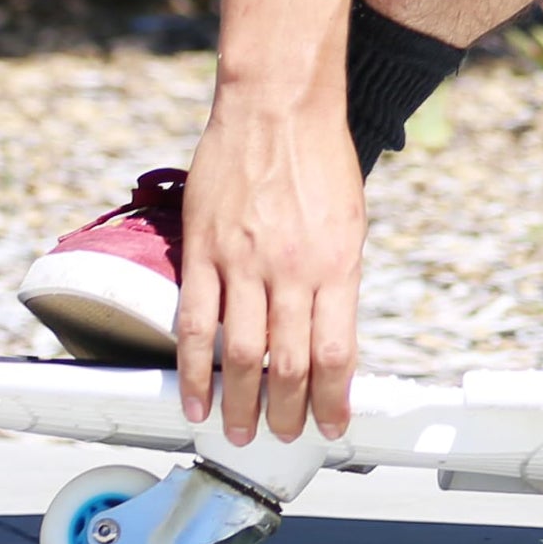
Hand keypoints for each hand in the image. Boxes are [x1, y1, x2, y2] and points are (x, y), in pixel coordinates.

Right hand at [176, 94, 365, 443]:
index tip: (331, 427)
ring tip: (240, 433)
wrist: (277, 105)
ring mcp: (242, 262)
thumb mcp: (349, 226)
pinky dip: (193, 368)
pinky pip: (194, 322)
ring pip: (240, 354)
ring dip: (240, 403)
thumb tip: (329, 337)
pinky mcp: (202, 250)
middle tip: (282, 439)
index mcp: (336, 266)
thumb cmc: (320, 160)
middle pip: (288, 364)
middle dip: (287, 413)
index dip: (333, 401)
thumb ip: (336, 281)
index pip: (335, 354)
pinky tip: (195, 398)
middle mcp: (291, 270)